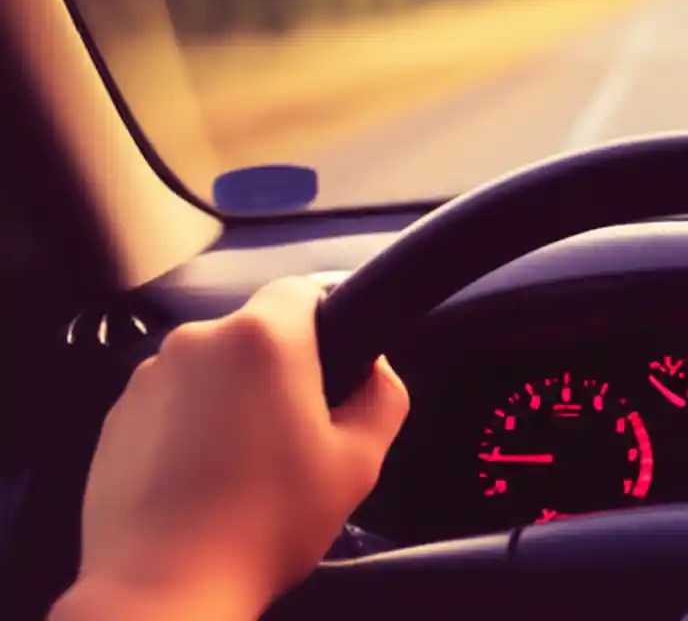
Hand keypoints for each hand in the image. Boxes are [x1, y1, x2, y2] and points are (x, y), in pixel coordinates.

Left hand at [51, 278, 409, 619]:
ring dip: (235, 399)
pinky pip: (173, 402)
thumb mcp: (359, 462)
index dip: (331, 320)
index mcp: (263, 339)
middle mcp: (198, 341)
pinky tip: (207, 478)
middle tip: (301, 434)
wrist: (165, 588)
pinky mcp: (116, 416)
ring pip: (214, 368)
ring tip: (248, 466)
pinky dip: (193, 426)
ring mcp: (149, 377)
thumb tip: (374, 370)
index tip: (337, 366)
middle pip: (258, 333)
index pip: (305, 289)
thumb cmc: (267, 523)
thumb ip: (382, 396)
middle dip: (283, 371)